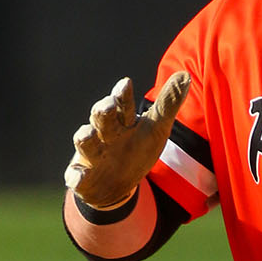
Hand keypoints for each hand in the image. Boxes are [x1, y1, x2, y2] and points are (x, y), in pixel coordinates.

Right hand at [64, 71, 190, 208]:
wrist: (115, 185)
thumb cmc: (136, 149)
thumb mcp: (155, 128)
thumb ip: (168, 104)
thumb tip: (185, 75)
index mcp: (121, 121)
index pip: (122, 104)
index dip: (122, 95)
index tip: (126, 83)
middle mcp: (103, 133)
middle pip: (101, 118)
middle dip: (102, 111)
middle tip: (106, 107)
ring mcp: (90, 154)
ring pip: (85, 143)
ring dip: (85, 137)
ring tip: (87, 134)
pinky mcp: (80, 177)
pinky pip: (76, 176)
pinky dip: (77, 177)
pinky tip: (79, 177)